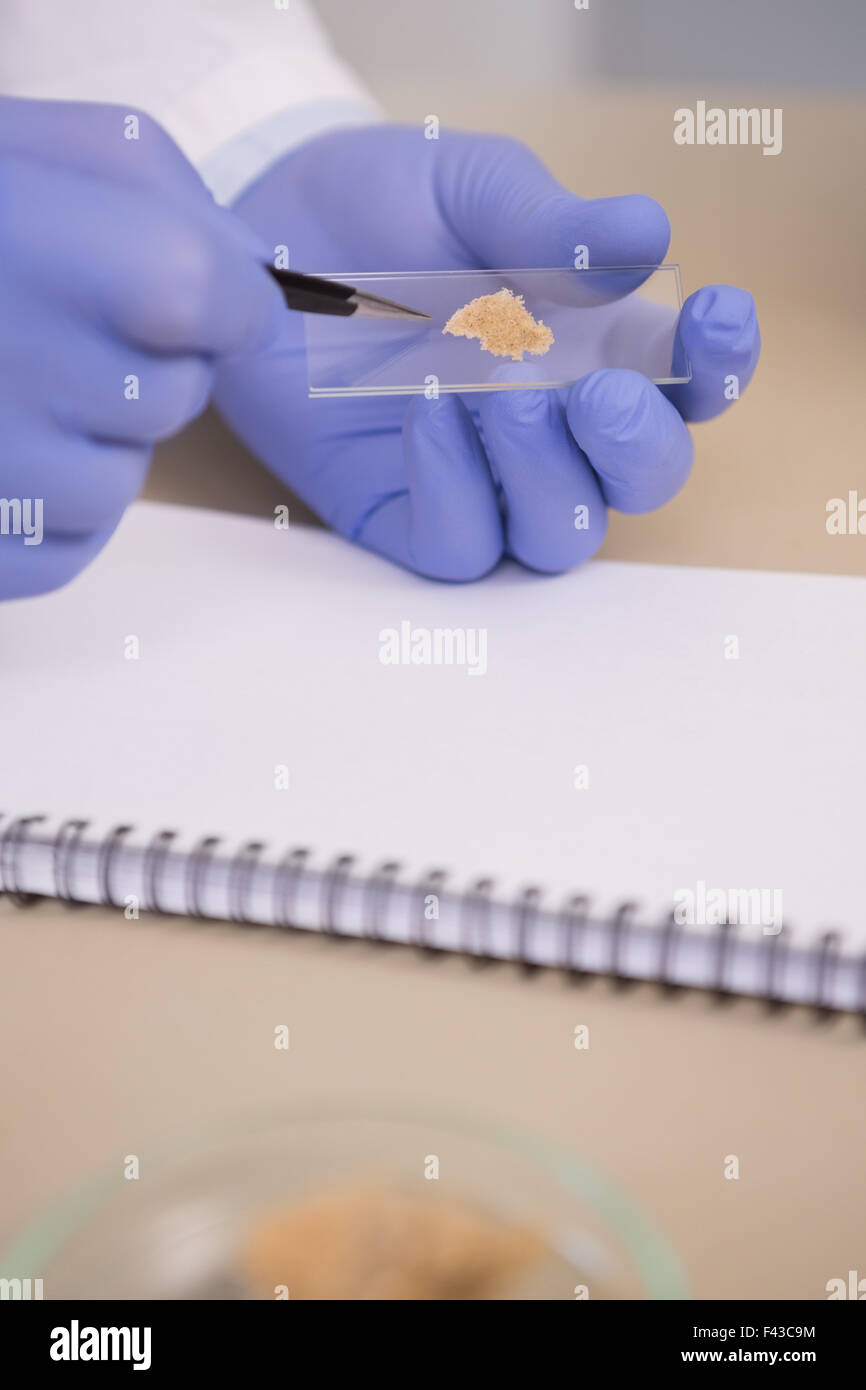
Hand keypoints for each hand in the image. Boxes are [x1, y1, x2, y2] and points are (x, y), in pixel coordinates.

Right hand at [0, 98, 282, 598]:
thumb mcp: (30, 146)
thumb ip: (159, 188)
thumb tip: (257, 274)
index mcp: (63, 258)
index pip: (217, 301)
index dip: (227, 300)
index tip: (207, 293)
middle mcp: (29, 378)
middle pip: (178, 397)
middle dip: (146, 363)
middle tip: (45, 322)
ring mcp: (1, 482)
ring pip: (124, 481)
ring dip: (89, 439)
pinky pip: (73, 548)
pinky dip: (48, 510)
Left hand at [214, 124, 759, 578]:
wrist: (266, 232)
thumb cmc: (386, 208)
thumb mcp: (474, 189)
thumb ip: (555, 222)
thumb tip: (647, 236)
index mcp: (600, 345)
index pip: (692, 383)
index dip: (721, 367)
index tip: (714, 317)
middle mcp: (555, 426)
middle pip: (642, 481)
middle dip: (638, 447)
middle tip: (599, 392)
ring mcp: (484, 478)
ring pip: (560, 537)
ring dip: (550, 478)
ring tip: (502, 395)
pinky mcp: (405, 513)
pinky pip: (461, 547)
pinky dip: (458, 495)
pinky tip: (425, 418)